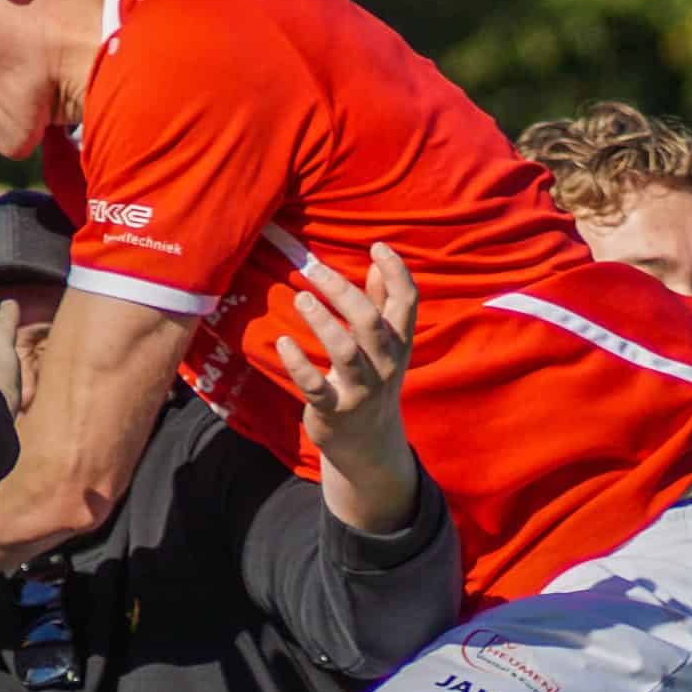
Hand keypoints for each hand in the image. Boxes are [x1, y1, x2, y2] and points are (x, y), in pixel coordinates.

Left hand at [275, 244, 419, 533]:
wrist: (367, 444)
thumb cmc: (372, 380)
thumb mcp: (384, 346)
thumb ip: (381, 304)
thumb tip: (377, 262)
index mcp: (399, 344)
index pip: (408, 303)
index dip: (397, 272)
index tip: (377, 246)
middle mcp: (385, 365)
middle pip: (370, 321)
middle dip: (343, 292)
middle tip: (314, 269)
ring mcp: (360, 390)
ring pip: (345, 351)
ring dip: (322, 322)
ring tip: (301, 297)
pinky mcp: (333, 410)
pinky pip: (315, 385)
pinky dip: (298, 363)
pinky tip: (283, 342)